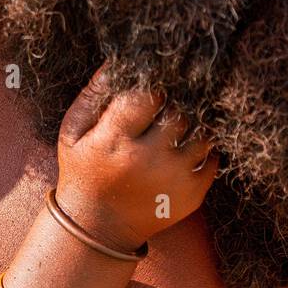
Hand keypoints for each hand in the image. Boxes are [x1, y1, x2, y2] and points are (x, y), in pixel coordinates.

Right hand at [55, 64, 217, 252]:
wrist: (98, 227)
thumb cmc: (83, 170)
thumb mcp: (73, 132)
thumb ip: (93, 95)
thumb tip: (119, 61)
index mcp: (115, 140)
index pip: (150, 95)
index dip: (155, 84)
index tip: (155, 82)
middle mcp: (148, 160)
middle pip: (181, 113)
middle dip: (177, 104)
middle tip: (171, 102)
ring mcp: (175, 179)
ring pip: (204, 134)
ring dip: (194, 126)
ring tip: (179, 126)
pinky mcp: (193, 195)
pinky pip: (215, 159)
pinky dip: (204, 150)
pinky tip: (185, 150)